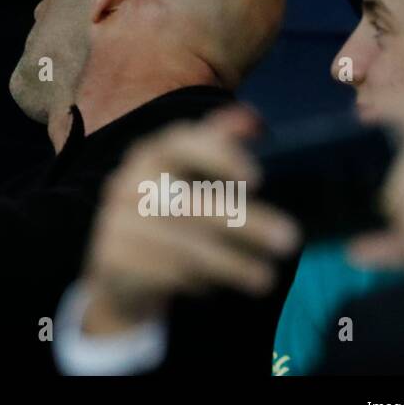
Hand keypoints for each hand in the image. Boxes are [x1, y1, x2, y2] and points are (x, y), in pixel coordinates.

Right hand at [81, 108, 300, 334]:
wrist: (115, 263)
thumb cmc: (166, 208)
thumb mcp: (188, 173)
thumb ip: (218, 143)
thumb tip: (254, 118)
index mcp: (149, 154)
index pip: (180, 143)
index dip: (218, 157)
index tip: (258, 180)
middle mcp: (129, 183)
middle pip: (191, 202)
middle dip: (245, 222)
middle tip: (291, 240)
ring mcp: (116, 221)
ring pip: (183, 245)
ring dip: (232, 264)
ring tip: (267, 278)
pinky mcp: (112, 258)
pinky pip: (165, 274)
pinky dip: (196, 281)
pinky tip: (214, 286)